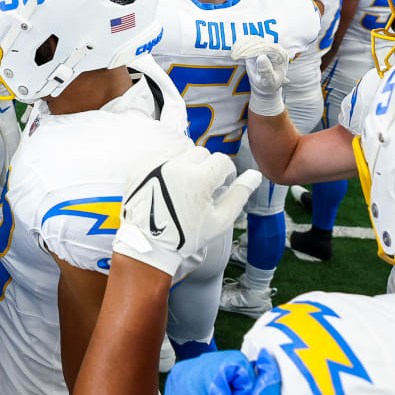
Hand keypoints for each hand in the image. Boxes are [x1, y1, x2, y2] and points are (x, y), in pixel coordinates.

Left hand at [113, 146, 260, 275]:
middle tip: (202, 189)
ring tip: (184, 185)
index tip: (220, 187)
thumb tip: (255, 175)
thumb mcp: (220, 220)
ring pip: (181, 149)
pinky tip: (168, 184)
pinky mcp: (140, 166)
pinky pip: (161, 154)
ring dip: (187, 162)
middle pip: (202, 153)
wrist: (148, 244)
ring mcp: (155, 164)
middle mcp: (175, 166)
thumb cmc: (185, 236)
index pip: (222, 160)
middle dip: (206, 168)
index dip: (225, 174)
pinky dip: (168, 164)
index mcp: (198, 179)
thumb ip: (240, 194)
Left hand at [163, 349, 281, 394]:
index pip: (237, 361)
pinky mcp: (183, 383)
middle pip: (228, 363)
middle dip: (237, 390)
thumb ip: (266, 393)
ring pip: (223, 369)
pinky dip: (220, 393)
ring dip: (230, 392)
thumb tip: (268, 360)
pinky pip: (212, 376)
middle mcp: (183, 372)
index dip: (246, 388)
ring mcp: (181, 377)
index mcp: (192, 378)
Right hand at [230, 37, 289, 116]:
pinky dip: (241, 43)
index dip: (253, 50)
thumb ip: (266, 71)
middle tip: (234, 56)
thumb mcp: (268, 81)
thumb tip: (261, 57)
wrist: (266, 84)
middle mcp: (276, 48)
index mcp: (281, 55)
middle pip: (259, 42)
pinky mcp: (260, 45)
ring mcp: (267, 45)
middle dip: (245, 48)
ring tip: (233, 54)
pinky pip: (250, 40)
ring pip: (254, 39)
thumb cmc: (268, 84)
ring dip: (242, 45)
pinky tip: (234, 49)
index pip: (267, 48)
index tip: (241, 55)